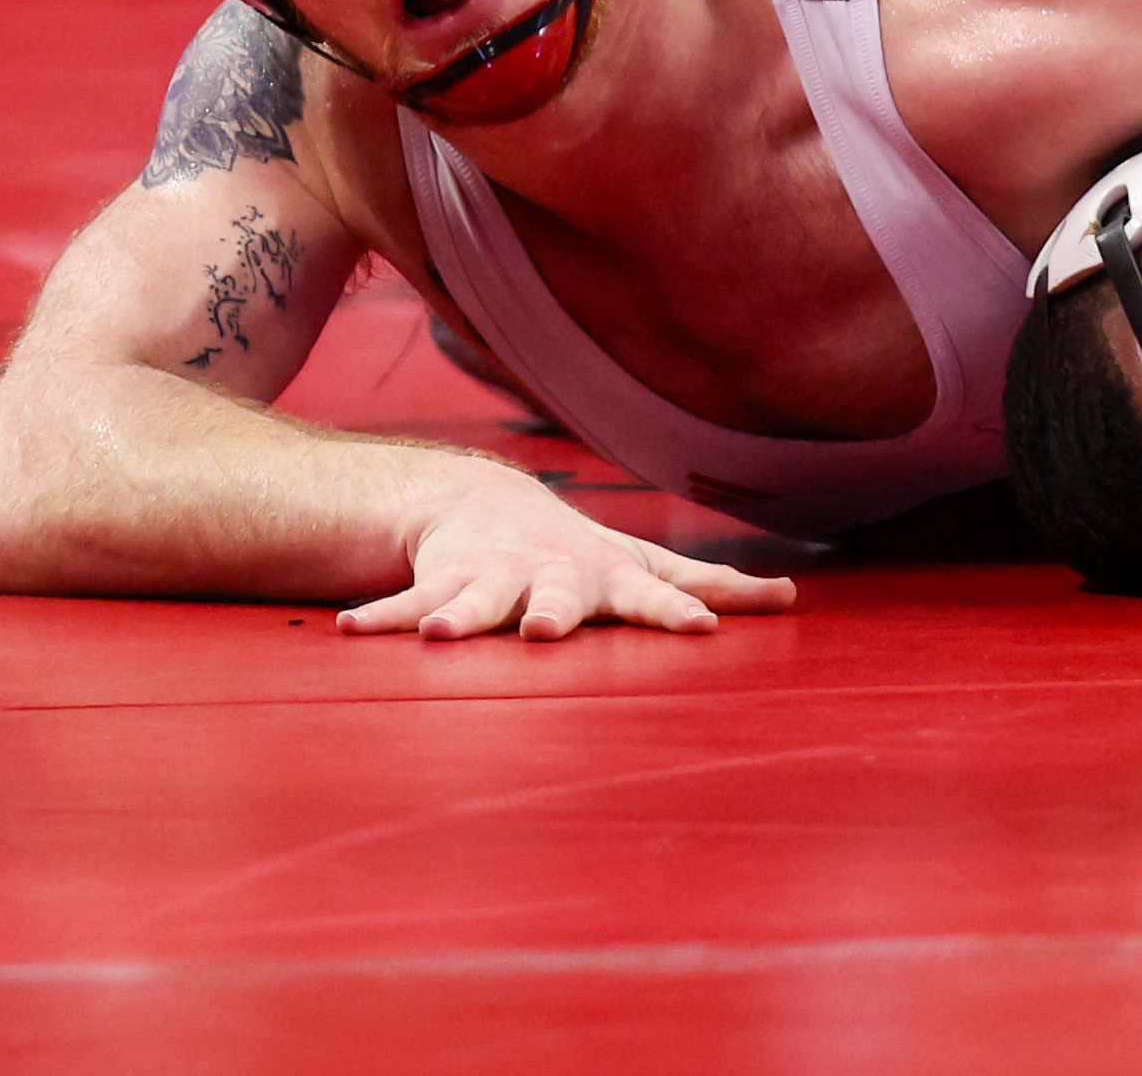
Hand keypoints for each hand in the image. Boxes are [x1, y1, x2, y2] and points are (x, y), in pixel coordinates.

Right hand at [340, 469, 798, 640]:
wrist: (486, 506)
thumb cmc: (582, 553)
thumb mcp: (645, 564)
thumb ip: (712, 584)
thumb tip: (792, 597)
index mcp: (607, 580)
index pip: (653, 595)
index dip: (676, 611)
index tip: (702, 629)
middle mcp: (551, 578)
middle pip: (556, 596)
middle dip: (551, 613)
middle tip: (544, 632)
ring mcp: (493, 579)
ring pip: (473, 601)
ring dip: (457, 615)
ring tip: (434, 637)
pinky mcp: (439, 584)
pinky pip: (405, 604)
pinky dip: (381, 618)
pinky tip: (349, 632)